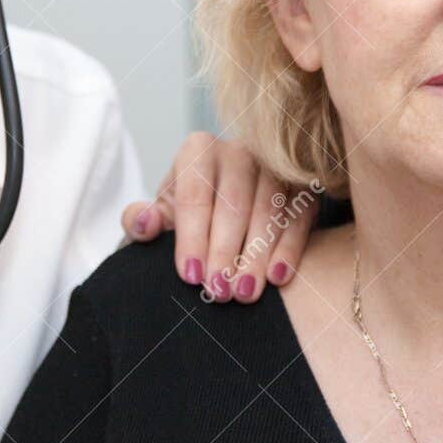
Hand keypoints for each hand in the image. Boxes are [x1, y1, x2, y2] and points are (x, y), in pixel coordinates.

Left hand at [120, 132, 315, 303]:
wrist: (224, 210)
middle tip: (218, 291)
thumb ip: (140, 221)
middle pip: (234, 202)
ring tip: (244, 292)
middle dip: (224, 251)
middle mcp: (238, 150)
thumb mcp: (160, 217)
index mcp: (197, 150)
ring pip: (269, 209)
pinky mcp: (303, 186)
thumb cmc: (188, 216)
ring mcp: (275, 165)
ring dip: (256, 254)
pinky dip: (289, 248)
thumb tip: (144, 222)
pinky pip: (299, 216)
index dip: (192, 238)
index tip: (191, 277)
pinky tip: (278, 278)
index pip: (194, 194)